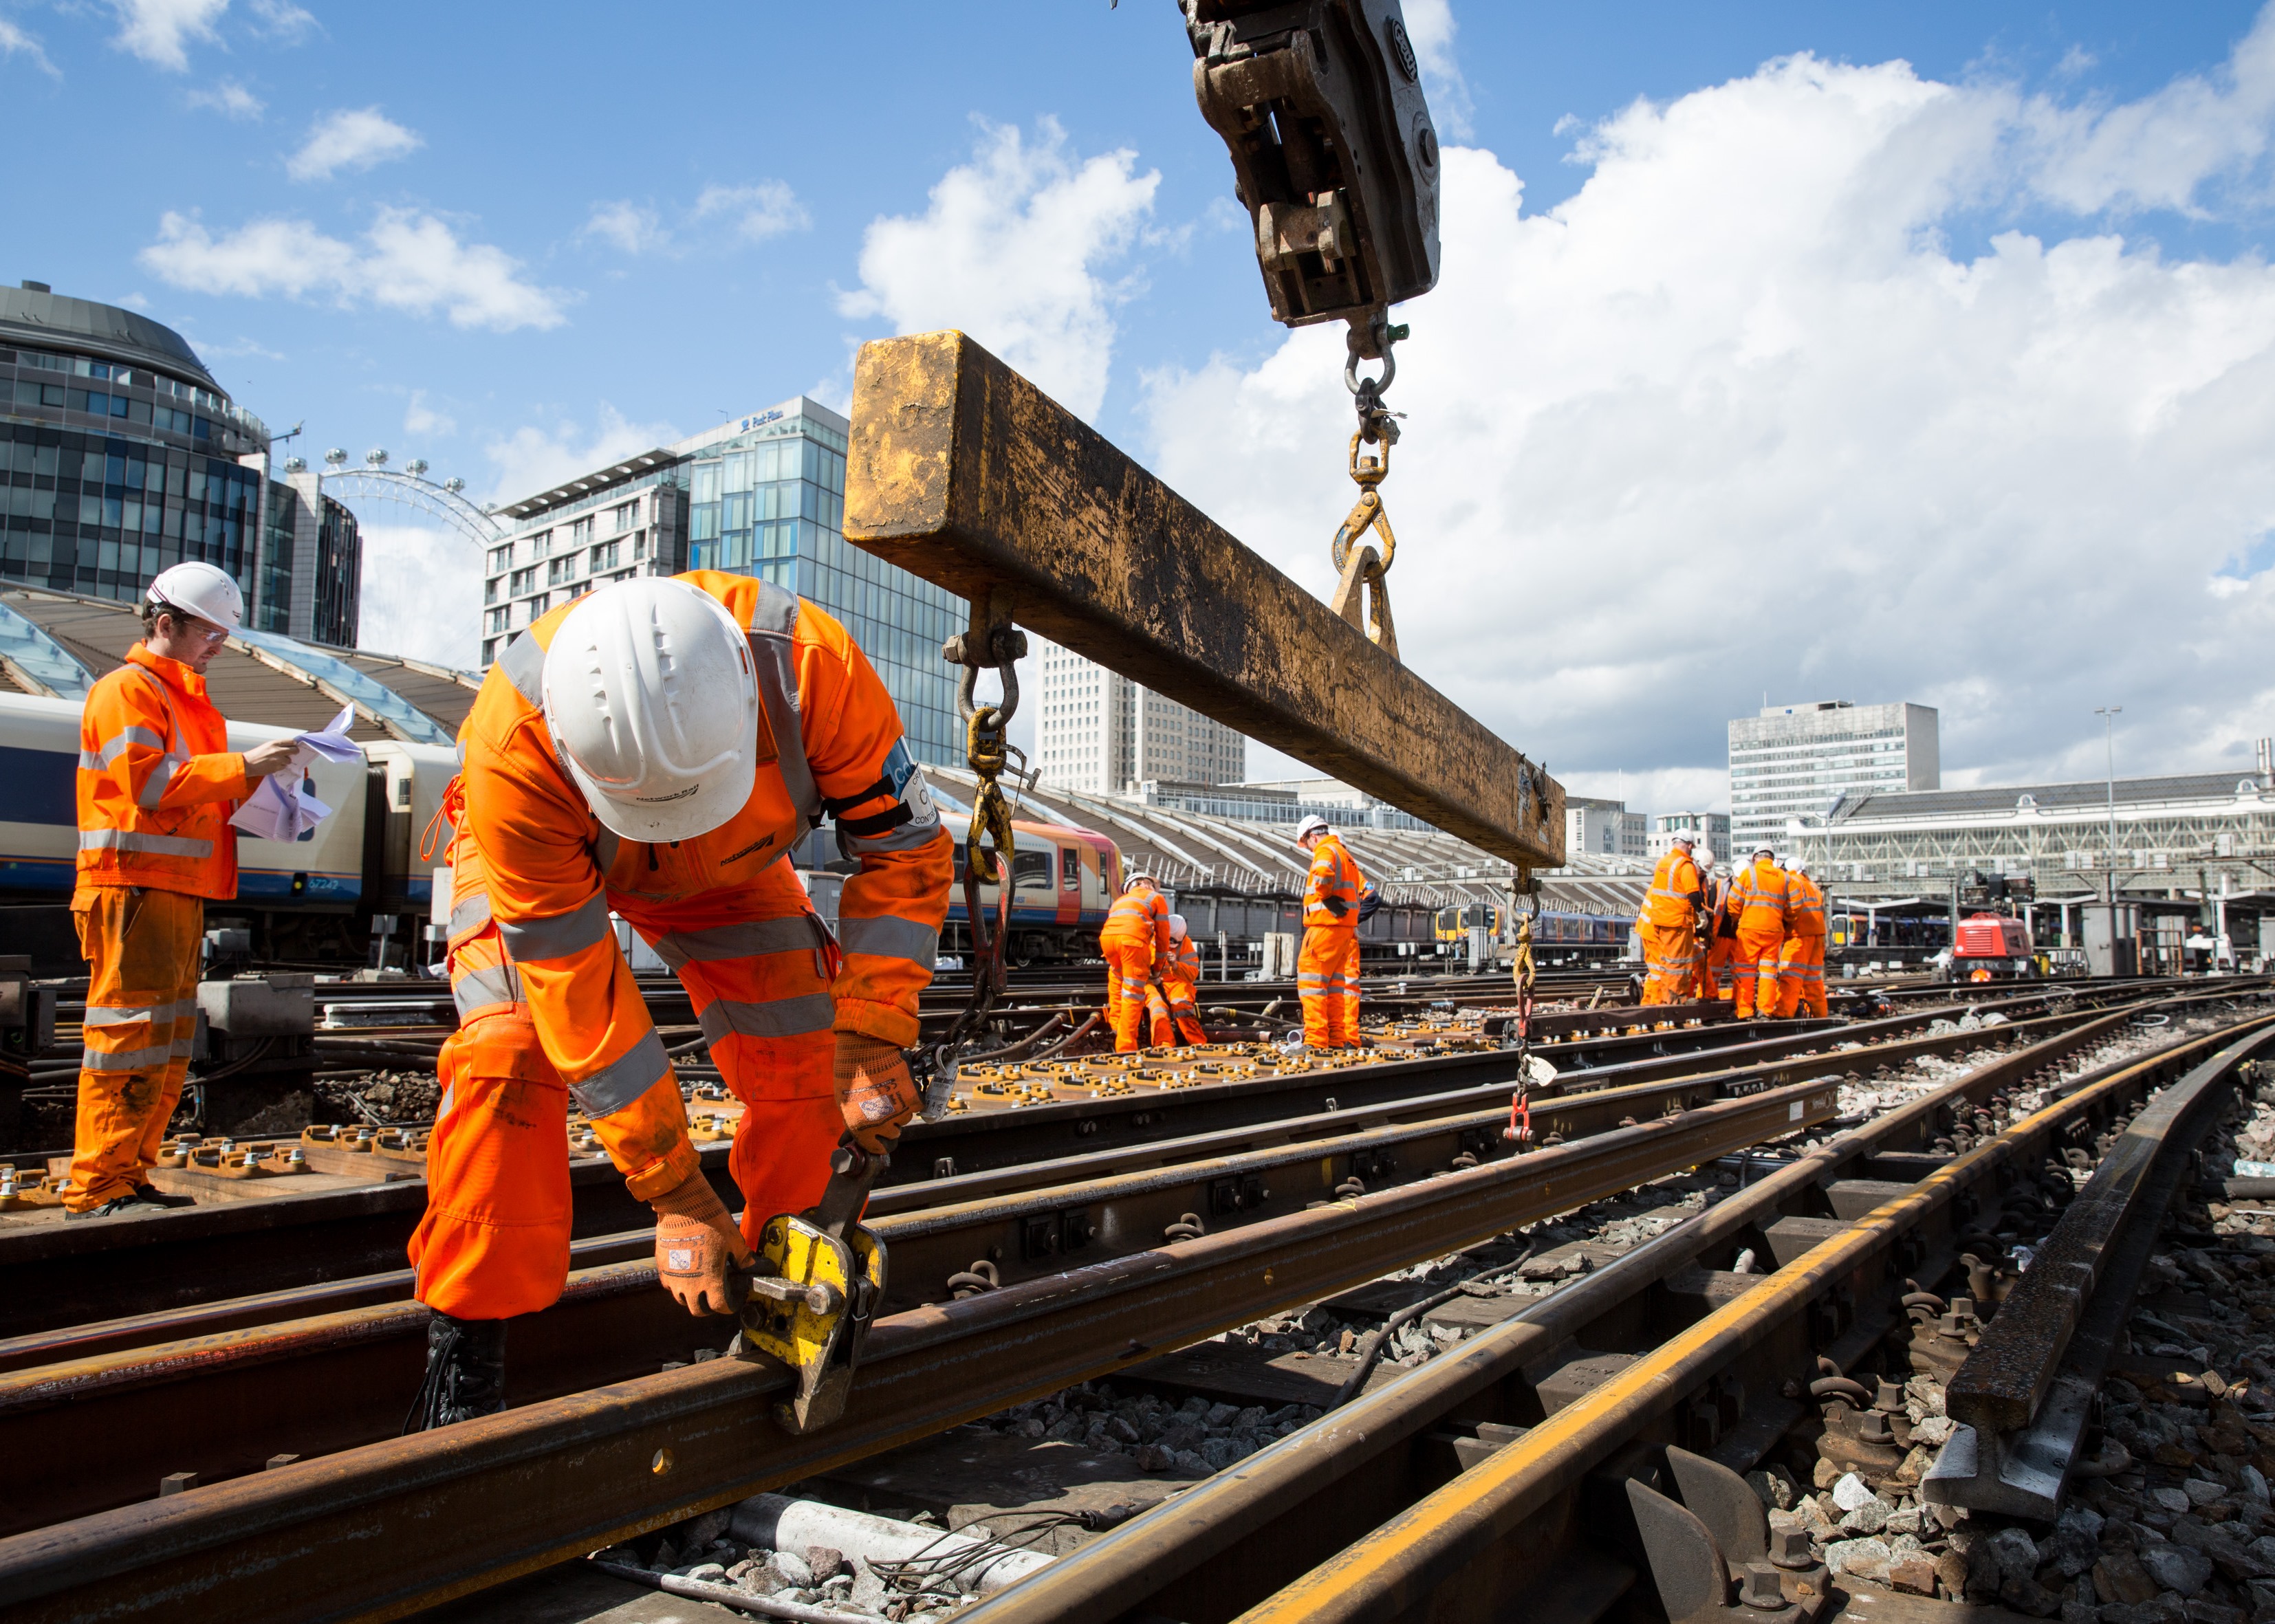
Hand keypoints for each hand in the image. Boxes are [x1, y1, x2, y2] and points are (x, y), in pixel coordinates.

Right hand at [243, 739, 298, 779]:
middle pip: (295, 750)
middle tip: (294, 753)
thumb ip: (277, 746)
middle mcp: (277, 751)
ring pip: (289, 760)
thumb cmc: (256, 754)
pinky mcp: (277, 768)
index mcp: (274, 743)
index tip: (295, 745)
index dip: (294, 744)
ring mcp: (278, 760)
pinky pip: (284, 767)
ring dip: (286, 761)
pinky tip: (274, 765)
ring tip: (278, 760)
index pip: (291, 741)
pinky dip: (281, 766)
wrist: (248, 764)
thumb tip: (289, 747)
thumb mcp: (267, 746)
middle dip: (295, 751)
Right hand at [648, 1171, 753, 1316]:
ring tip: (701, 1283)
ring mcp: (674, 1277)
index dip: (729, 1305)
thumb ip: (745, 1259)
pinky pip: (670, 1285)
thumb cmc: (711, 1221)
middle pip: (698, 1310)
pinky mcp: (662, 1268)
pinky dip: (679, 1284)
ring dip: (692, 1296)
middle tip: (717, 1295)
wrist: (683, 1205)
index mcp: (711, 1280)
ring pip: (682, 1299)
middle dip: (709, 1306)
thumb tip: (758, 1267)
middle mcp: (690, 1284)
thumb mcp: (734, 1240)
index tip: (732, 1299)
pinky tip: (688, 1272)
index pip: (720, 1307)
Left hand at [833, 1034, 919, 1153]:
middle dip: (890, 1123)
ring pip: (906, 1118)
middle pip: (894, 1134)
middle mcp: (881, 1124)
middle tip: (885, 1106)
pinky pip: (917, 1105)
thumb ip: (855, 1121)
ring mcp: (899, 1112)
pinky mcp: (913, 1100)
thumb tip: (857, 1134)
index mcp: (861, 1128)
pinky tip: (902, 1086)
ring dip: (901, 1109)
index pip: (877, 1148)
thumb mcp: (845, 1102)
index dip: (879, 1142)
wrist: (866, 1049)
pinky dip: (912, 1097)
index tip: (881, 1138)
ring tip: (891, 1091)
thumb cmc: (852, 1072)